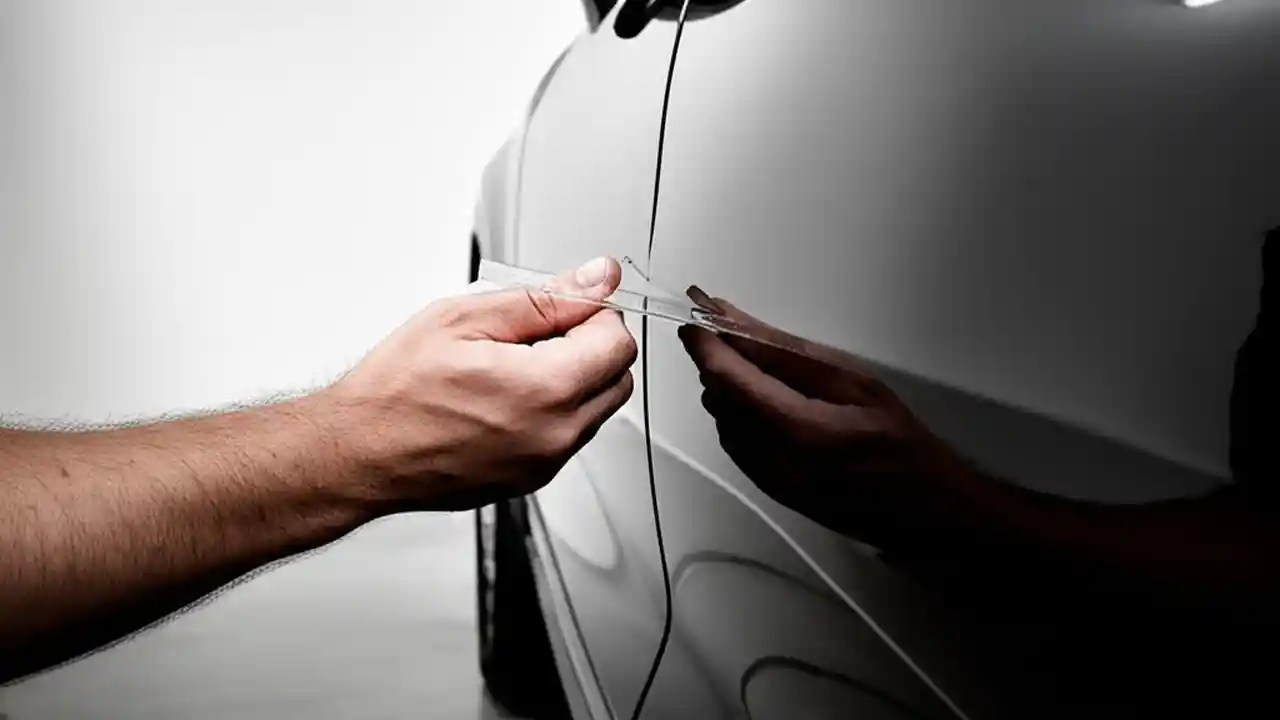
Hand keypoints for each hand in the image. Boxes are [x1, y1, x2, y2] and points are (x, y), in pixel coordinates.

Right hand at [324, 257, 637, 509]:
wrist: (359, 452)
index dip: (593, 315)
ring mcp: (544, 464)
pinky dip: (553, 411)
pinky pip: (567, 436)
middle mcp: (555, 434)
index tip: (563, 309)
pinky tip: (504, 397)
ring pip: (596, 409)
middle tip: (535, 334)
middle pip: (617, 378)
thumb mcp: (468, 317)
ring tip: (511, 366)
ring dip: (573, 380)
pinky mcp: (530, 480)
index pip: (619, 342)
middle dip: (590, 347)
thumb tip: (599, 279)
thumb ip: (547, 298)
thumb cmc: (397, 390)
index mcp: (547, 389)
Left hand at [679, 290, 974, 543]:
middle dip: (716, 362)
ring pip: (723, 424)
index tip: (694, 318)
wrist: (926, 508)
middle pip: (720, 400)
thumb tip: (738, 327)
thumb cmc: (901, 440)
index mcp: (802, 430)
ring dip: (724, 390)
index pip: (732, 380)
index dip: (706, 345)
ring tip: (745, 363)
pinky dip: (736, 417)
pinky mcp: (773, 493)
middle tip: (720, 330)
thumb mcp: (855, 383)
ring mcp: (772, 482)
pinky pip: (736, 447)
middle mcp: (778, 461)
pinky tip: (756, 401)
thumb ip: (789, 355)